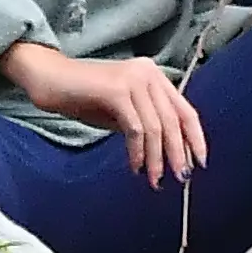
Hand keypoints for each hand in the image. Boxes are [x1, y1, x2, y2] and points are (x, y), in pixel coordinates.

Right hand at [0, 44, 206, 186]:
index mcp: (153, 75)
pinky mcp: (117, 90)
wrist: (51, 79)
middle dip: (178, 153)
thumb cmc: (85, 96)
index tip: (199, 163)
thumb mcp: (123, 110)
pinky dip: (138, 152)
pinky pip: (136, 129)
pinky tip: (134, 167)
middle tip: (179, 179)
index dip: (195, 137)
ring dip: (157, 159)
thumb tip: (168, 154)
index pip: (184, 108)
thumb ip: (145, 123)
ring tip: (153, 180)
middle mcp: (148, 72)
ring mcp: (133, 78)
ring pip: (157, 127)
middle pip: (174, 120)